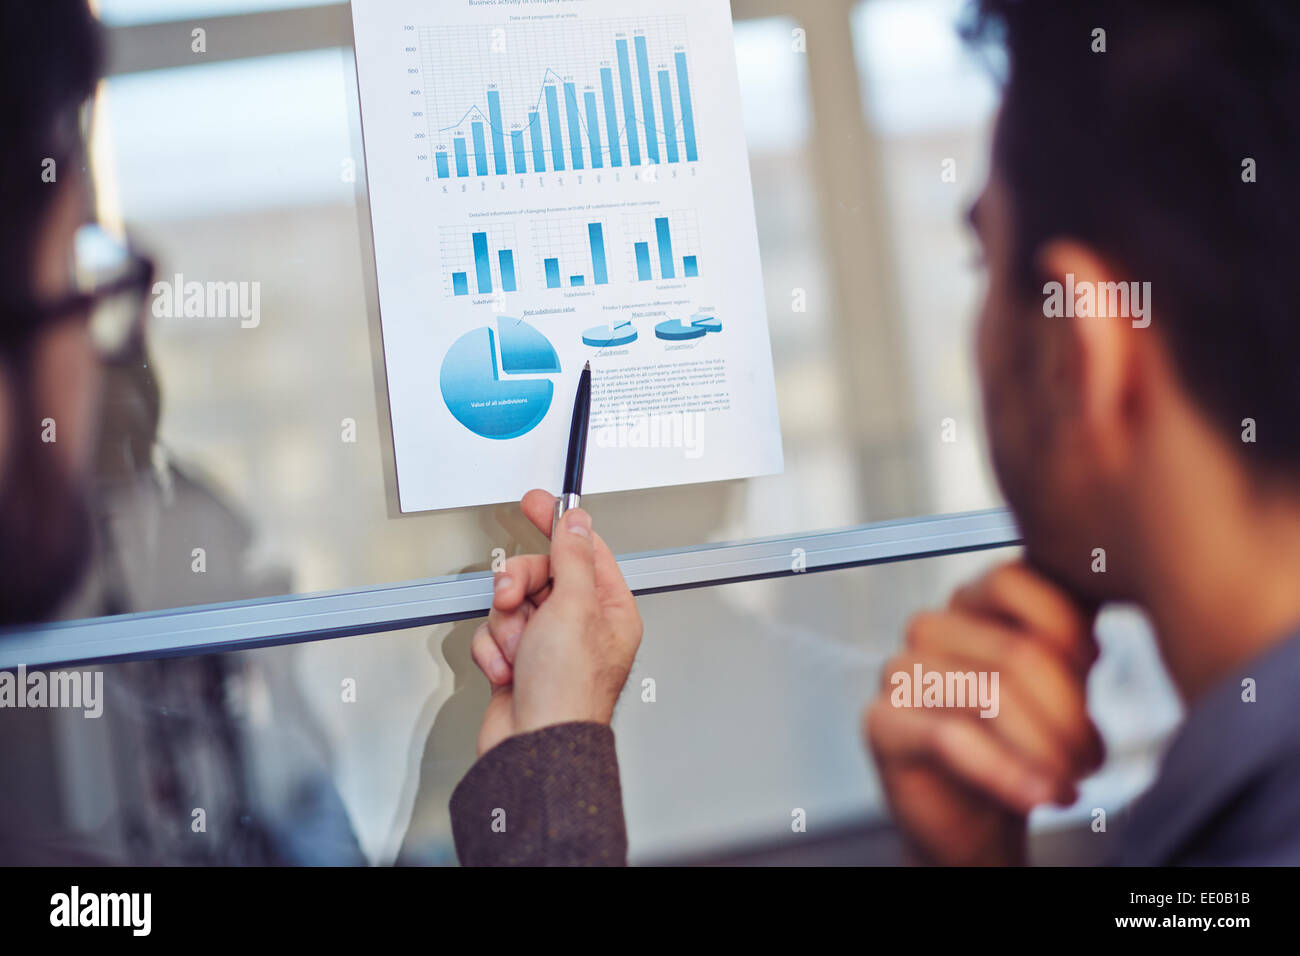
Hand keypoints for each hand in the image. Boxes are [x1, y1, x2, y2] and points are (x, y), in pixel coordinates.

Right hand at [470, 489, 642, 755]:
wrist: (534, 746)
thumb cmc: (568, 692)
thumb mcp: (574, 607)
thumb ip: (572, 557)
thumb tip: (576, 521)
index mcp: (609, 610)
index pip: (584, 550)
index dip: (557, 524)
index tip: (535, 502)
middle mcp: (581, 626)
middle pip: (539, 575)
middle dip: (519, 587)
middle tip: (513, 598)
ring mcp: (548, 646)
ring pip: (511, 605)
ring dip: (506, 625)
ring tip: (518, 648)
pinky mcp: (518, 663)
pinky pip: (494, 634)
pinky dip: (493, 650)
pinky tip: (508, 670)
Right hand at [864, 561, 1102, 864]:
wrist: (975, 821)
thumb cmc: (1019, 746)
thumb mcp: (1057, 683)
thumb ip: (1066, 639)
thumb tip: (1099, 606)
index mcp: (966, 605)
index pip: (1011, 578)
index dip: (1065, 624)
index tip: (1095, 665)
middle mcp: (928, 629)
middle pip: (1016, 650)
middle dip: (1069, 714)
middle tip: (1090, 757)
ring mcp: (899, 672)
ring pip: (992, 695)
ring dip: (1047, 750)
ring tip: (1068, 783)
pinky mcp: (881, 722)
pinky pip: (952, 737)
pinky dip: (1008, 773)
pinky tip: (1039, 796)